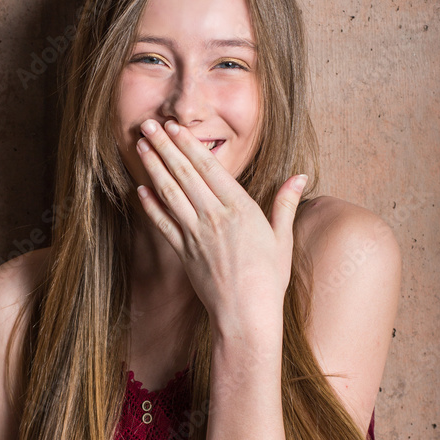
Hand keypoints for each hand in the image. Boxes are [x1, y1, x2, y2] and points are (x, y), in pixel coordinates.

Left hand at [135, 118, 306, 332]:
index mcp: (240, 209)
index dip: (190, 145)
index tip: (175, 127)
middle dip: (165, 147)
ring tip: (140, 146)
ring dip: (153, 167)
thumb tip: (300, 176)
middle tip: (149, 125)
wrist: (246, 314)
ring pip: (169, 193)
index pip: (210, 168)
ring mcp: (196, 234)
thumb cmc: (268, 278)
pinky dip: (150, 205)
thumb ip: (284, 204)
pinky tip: (139, 188)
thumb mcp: (282, 238)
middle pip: (185, 174)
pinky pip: (162, 224)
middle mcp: (215, 217)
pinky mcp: (183, 252)